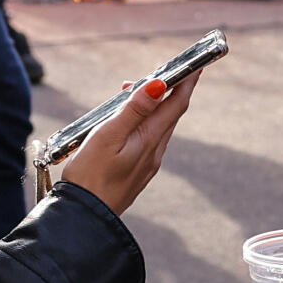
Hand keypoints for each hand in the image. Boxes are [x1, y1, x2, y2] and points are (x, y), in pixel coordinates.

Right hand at [57, 73, 201, 216]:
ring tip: (128, 93)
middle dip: (166, 90)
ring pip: (157, 128)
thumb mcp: (108, 136)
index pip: (177, 104)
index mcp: (150, 140)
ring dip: (151, 107)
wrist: (85, 219)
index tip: (198, 64)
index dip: (187, 82)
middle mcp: (154, 153)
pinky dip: (142, 124)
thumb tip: (159, 85)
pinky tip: (125, 124)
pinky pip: (147, 141)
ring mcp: (147, 165)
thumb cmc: (90, 176)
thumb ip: (134, 110)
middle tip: (153, 73)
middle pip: (169, 114)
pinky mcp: (136, 174)